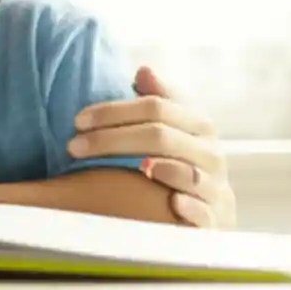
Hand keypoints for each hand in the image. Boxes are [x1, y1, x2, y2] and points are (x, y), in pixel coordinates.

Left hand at [69, 66, 235, 228]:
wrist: (213, 209)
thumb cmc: (181, 160)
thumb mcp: (173, 128)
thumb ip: (159, 99)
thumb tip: (144, 69)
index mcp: (198, 124)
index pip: (155, 106)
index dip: (114, 111)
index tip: (77, 120)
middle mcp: (210, 152)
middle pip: (160, 136)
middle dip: (112, 139)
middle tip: (73, 147)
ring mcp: (215, 187)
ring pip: (186, 172)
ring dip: (153, 169)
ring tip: (125, 168)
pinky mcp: (217, 220)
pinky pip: (205, 212)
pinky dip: (189, 206)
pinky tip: (171, 202)